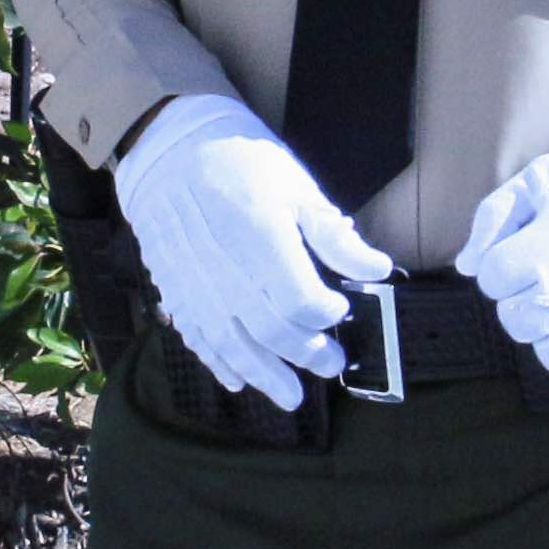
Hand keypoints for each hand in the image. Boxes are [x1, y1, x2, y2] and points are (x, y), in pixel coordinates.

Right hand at [111, 93, 390, 408]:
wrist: (170, 149)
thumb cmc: (242, 163)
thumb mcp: (297, 186)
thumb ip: (335, 235)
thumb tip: (378, 271)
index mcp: (260, 236)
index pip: (299, 298)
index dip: (325, 313)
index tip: (341, 310)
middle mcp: (225, 267)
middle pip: (270, 329)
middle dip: (305, 354)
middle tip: (331, 366)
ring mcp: (194, 283)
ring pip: (232, 343)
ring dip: (264, 375)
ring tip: (290, 398)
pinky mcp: (174, 289)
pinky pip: (196, 336)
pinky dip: (218, 363)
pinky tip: (238, 381)